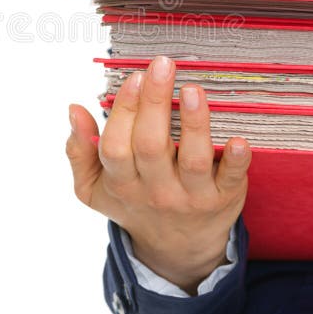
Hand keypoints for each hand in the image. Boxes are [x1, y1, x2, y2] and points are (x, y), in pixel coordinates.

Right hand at [66, 55, 250, 294]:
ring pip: (191, 160)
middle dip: (155, 102)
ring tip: (192, 90)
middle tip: (162, 65)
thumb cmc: (134, 202)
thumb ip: (79, 151)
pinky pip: (230, 179)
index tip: (134, 77)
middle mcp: (156, 191)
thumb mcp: (95, 188)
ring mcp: (191, 197)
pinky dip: (235, 160)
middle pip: (151, 146)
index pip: (116, 147)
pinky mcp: (223, 199)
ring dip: (194, 123)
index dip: (124, 112)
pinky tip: (237, 139)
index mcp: (122, 183)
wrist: (177, 248)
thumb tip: (74, 109)